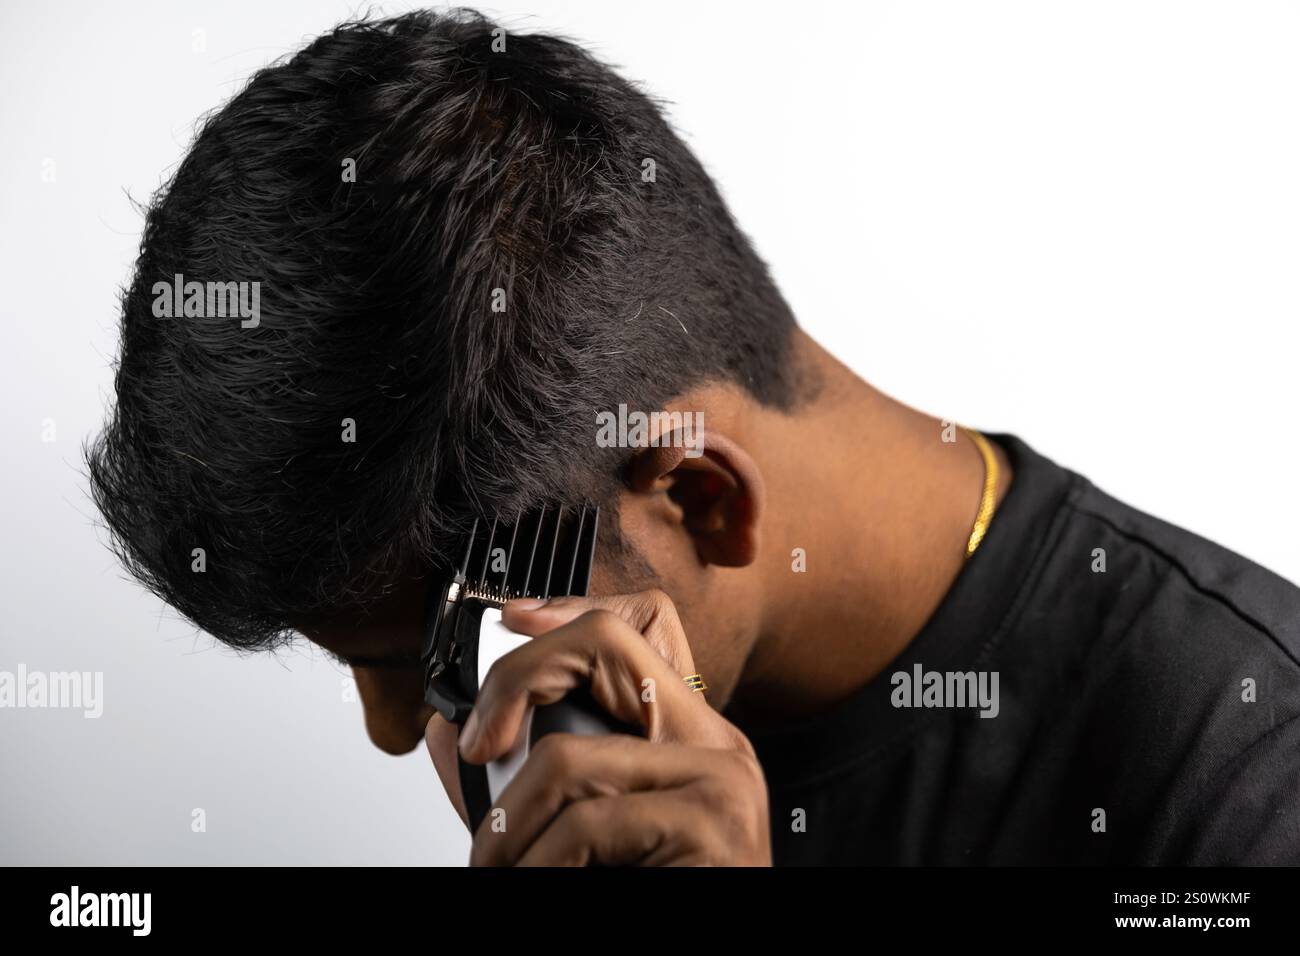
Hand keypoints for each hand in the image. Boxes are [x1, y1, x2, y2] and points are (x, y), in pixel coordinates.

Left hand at [424, 589, 771, 865]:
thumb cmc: (639, 898)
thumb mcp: (566, 840)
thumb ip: (518, 786)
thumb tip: (445, 733)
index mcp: (690, 739)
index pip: (646, 624)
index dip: (574, 606)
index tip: (511, 621)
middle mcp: (718, 745)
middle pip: (610, 644)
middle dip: (517, 683)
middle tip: (477, 748)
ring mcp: (722, 779)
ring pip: (571, 753)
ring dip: (507, 829)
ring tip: (499, 870)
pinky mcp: (712, 823)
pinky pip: (587, 822)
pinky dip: (539, 866)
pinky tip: (540, 886)